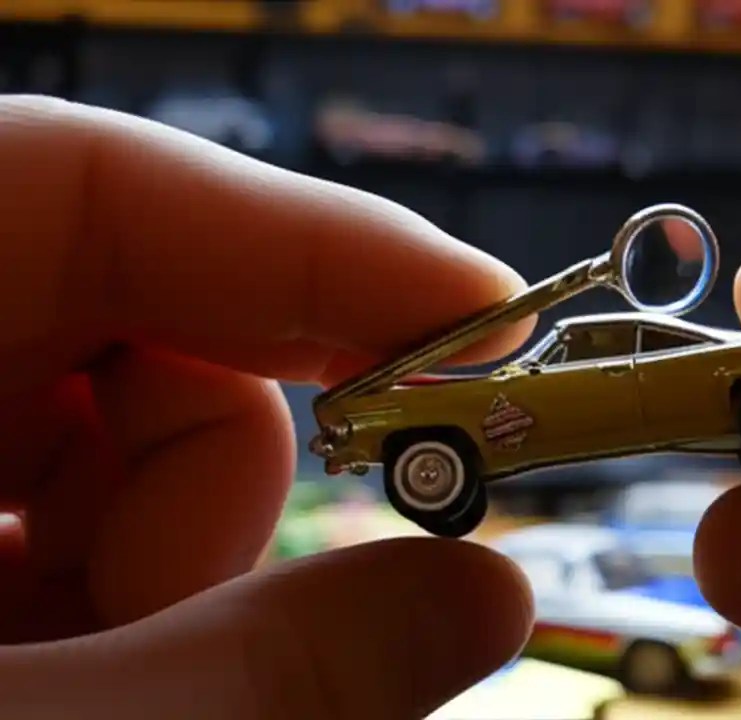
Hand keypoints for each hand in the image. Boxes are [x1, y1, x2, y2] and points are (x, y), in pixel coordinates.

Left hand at [0, 96, 533, 718]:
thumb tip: (487, 601)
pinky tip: (118, 693)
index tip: (488, 315)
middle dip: (246, 462)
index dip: (307, 237)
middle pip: (123, 324)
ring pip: (112, 447)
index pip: (86, 184)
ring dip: (183, 572)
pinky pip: (69, 537)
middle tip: (353, 572)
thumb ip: (262, 675)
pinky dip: (134, 613)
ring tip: (152, 700)